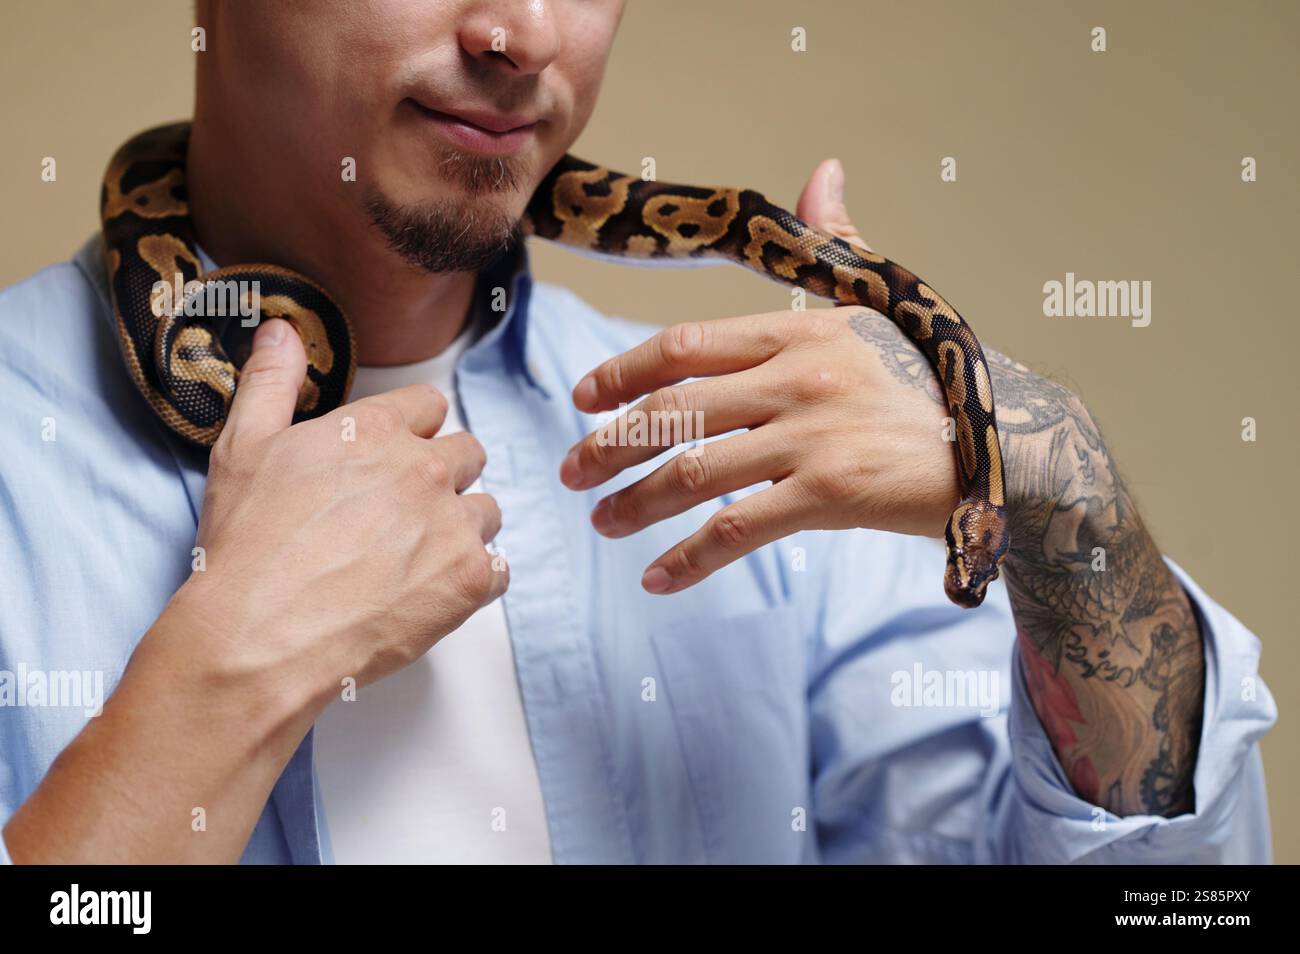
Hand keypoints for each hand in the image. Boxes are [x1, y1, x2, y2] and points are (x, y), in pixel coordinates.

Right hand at [175, 317, 507, 700]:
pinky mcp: (468, 579)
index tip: (394, 459)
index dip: (413, 430)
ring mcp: (452, 525)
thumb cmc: (248, 546)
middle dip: (444, 477)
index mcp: (378, 429)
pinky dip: (473, 580)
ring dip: (461, 528)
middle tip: (404, 514)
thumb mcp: (243, 447)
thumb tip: (282, 329)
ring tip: (416, 558)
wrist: (258, 635)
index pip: (430, 405)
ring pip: (487, 511)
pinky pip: (498, 569)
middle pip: (469, 454)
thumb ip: (272, 380)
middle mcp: (425, 468)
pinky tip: (432, 593)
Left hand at [559, 159, 960, 594]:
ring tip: (602, 524)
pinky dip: (689, 557)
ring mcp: (812, 434)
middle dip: (609, 445)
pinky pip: (737, 529)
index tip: (582, 398)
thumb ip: (839, 244)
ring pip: (692, 470)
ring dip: (635, 502)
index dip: (622, 372)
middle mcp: (798, 375)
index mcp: (800, 329)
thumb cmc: (929, 383)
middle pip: (672, 409)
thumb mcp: (882, 306)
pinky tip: (657, 578)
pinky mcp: (831, 492)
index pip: (684, 344)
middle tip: (572, 472)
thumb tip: (823, 172)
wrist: (1007, 451)